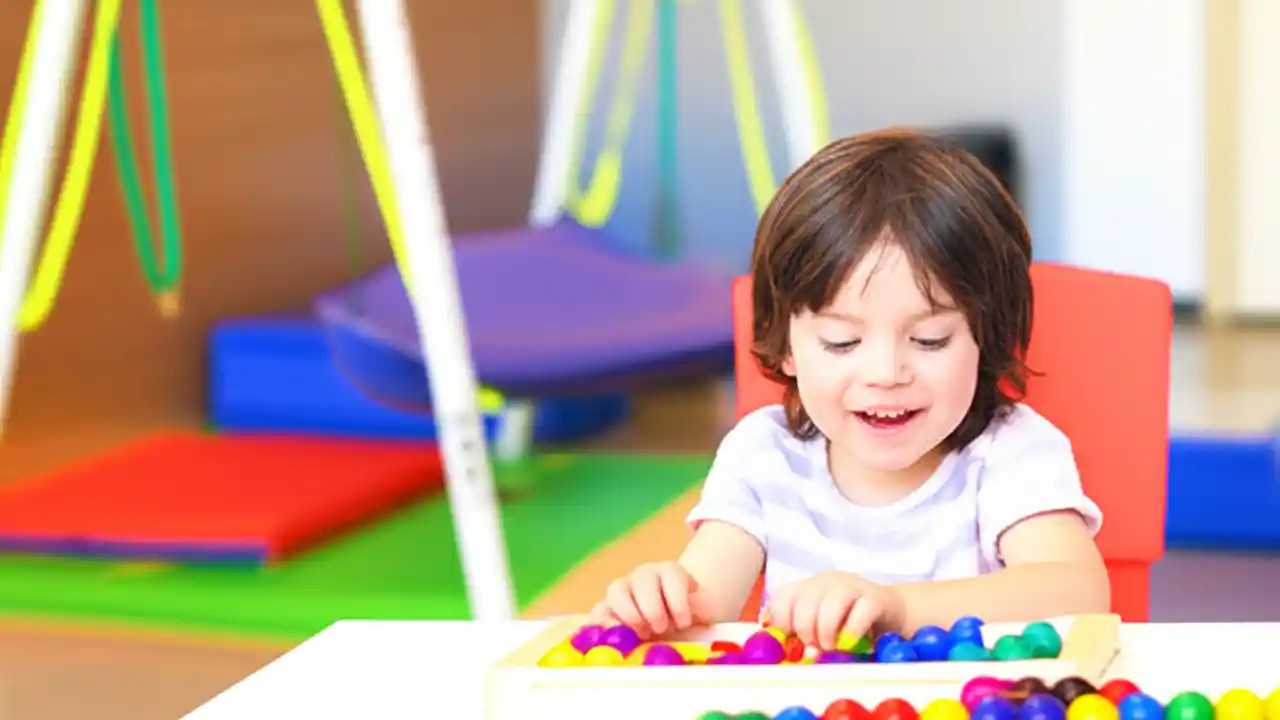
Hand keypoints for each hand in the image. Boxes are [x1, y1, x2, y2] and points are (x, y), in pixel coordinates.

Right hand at [588, 561, 718, 638]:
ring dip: (630, 614)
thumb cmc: (687, 616)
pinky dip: (606, 625)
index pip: (671, 574)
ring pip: (616, 590)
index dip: (678, 599)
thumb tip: (702, 609)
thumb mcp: (702, 612)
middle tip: (662, 629)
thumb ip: (704, 607)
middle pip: (642, 580)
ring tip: (643, 634)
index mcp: (669, 572)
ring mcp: (622, 591)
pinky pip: (598, 612)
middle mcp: (643, 576)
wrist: (669, 623)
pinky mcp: (605, 609)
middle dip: (653, 607)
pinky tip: (620, 640)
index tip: (684, 623)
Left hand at [764, 571, 904, 650]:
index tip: (792, 640)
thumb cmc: (849, 622)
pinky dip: (851, 633)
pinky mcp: (875, 598)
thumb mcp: (818, 622)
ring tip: (832, 646)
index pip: (782, 598)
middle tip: (816, 646)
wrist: (893, 612)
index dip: (782, 623)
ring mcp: (852, 586)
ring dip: (827, 633)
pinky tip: (849, 643)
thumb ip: (795, 626)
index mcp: (808, 586)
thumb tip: (768, 630)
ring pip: (829, 607)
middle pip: (804, 605)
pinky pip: (859, 613)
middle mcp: (826, 581)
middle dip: (806, 632)